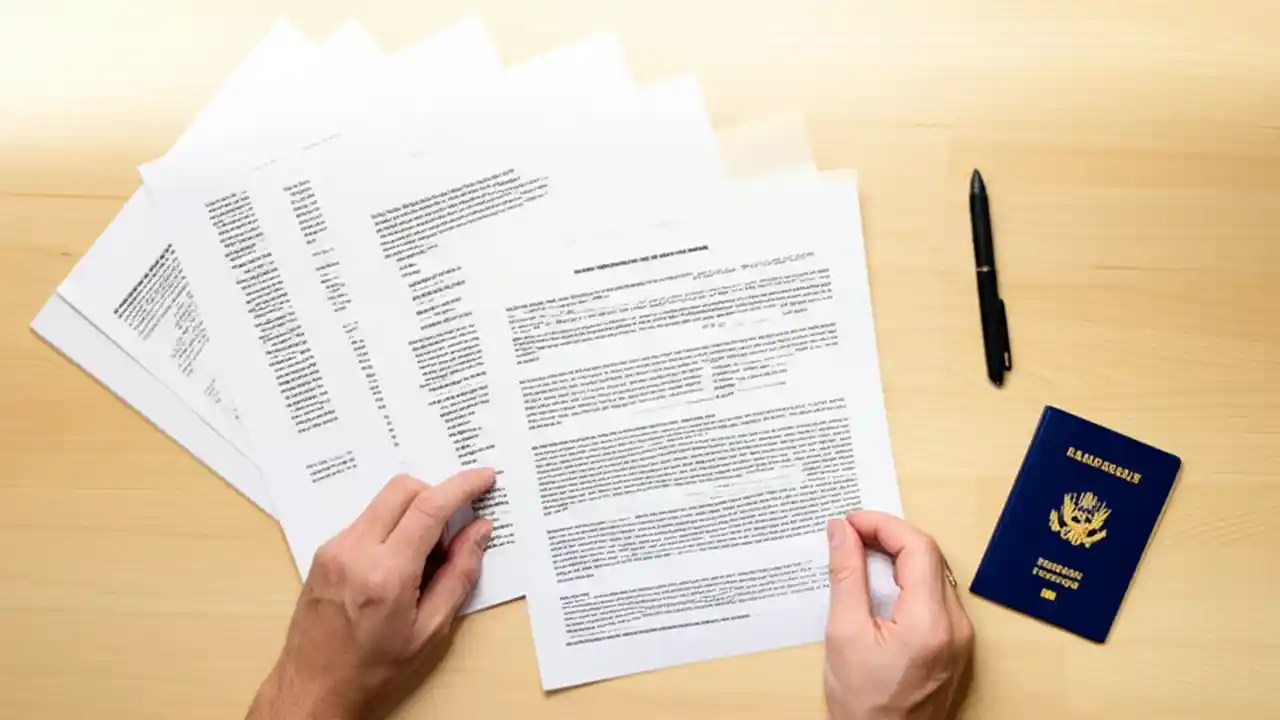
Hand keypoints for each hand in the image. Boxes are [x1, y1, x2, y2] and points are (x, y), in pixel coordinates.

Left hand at [247, 469, 495, 719]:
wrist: (313, 689)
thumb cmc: (373, 670)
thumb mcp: (430, 632)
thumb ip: (459, 574)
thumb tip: (479, 531)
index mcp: (386, 575)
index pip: (429, 508)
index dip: (462, 486)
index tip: (485, 478)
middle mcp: (354, 552)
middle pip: (403, 489)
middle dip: (437, 493)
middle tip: (456, 525)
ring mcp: (334, 549)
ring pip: (384, 502)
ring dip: (413, 511)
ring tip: (425, 557)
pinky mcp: (324, 552)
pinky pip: (367, 520)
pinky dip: (392, 527)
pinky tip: (399, 563)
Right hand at [824, 511, 973, 719]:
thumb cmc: (864, 706)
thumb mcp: (844, 635)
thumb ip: (846, 576)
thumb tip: (841, 532)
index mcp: (930, 622)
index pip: (917, 548)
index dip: (882, 525)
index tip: (850, 521)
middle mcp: (955, 627)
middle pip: (929, 557)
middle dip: (889, 536)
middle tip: (850, 534)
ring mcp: (960, 638)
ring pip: (934, 575)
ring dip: (899, 558)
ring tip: (860, 556)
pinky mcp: (956, 647)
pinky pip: (936, 597)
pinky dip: (909, 581)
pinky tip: (880, 585)